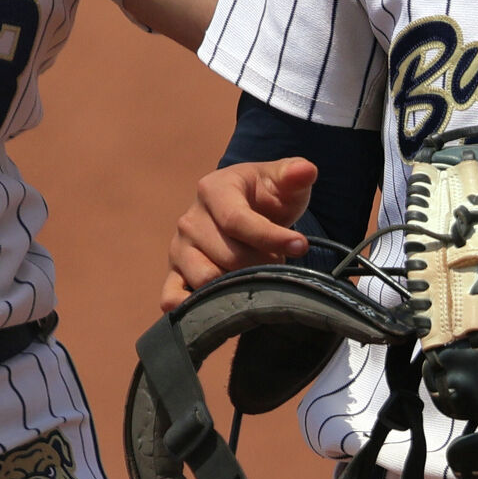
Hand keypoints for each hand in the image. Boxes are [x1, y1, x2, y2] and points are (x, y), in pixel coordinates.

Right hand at [160, 158, 316, 311]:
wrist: (247, 211)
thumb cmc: (266, 196)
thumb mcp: (282, 181)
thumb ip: (295, 174)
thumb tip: (306, 170)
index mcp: (212, 190)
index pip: (237, 221)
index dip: (271, 237)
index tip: (301, 246)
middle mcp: (189, 220)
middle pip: (228, 256)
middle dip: (262, 264)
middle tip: (279, 261)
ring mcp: (179, 248)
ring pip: (206, 280)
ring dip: (238, 285)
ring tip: (256, 275)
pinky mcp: (175, 273)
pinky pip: (172, 296)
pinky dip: (190, 306)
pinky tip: (217, 308)